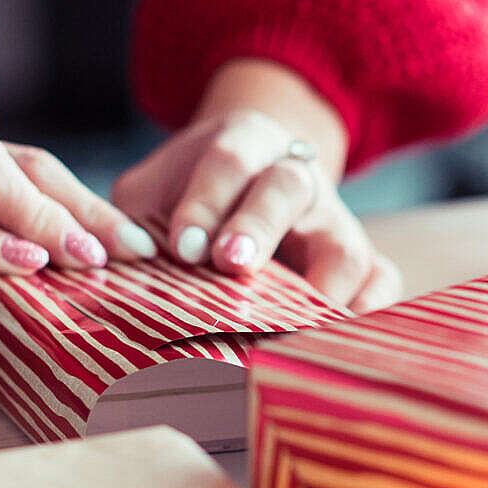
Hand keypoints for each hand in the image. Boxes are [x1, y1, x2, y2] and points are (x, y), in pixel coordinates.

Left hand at [112, 59, 401, 314]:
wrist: (251, 173)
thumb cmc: (186, 198)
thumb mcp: (151, 193)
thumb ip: (128, 222)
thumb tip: (105, 268)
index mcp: (245, 144)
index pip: (229, 162)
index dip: (206, 202)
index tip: (181, 245)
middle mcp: (299, 177)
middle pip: (288, 192)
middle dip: (258, 226)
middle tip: (229, 263)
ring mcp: (338, 222)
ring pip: (346, 247)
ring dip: (319, 288)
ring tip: (289, 328)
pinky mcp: (364, 263)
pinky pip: (382, 286)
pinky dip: (369, 314)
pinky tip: (336, 344)